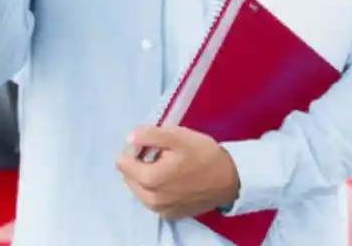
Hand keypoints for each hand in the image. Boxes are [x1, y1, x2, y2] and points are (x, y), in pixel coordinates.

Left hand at [116, 126, 240, 220]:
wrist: (229, 179)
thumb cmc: (203, 155)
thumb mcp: (177, 136)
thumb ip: (149, 135)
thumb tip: (129, 138)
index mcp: (149, 180)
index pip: (122, 163)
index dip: (135, 150)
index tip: (150, 146)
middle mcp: (150, 200)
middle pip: (129, 177)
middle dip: (139, 164)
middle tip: (160, 155)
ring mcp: (160, 211)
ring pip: (139, 189)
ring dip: (146, 176)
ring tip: (167, 166)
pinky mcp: (170, 215)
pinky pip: (151, 199)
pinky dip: (156, 189)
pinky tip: (172, 180)